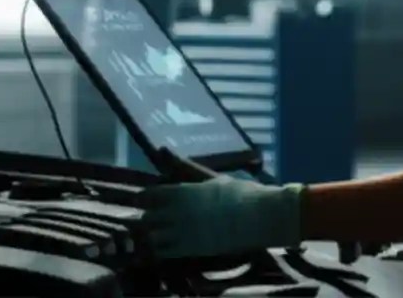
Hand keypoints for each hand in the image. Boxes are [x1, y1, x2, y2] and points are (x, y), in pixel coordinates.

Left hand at [142, 174, 305, 259]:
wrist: (258, 216)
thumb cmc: (238, 192)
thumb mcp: (210, 177)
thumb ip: (185, 167)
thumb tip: (164, 149)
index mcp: (181, 191)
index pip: (147, 196)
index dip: (144, 199)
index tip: (146, 201)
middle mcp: (176, 212)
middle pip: (146, 218)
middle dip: (147, 219)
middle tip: (155, 219)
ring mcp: (182, 232)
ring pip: (151, 237)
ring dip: (153, 235)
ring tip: (161, 234)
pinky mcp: (190, 249)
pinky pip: (164, 253)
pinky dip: (162, 250)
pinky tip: (170, 246)